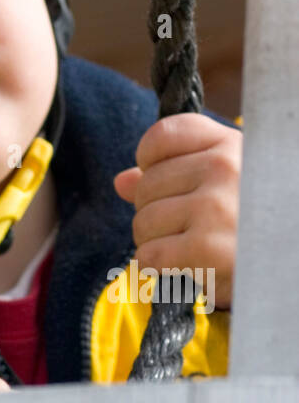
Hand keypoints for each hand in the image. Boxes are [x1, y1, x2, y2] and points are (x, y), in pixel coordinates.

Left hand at [113, 114, 241, 309]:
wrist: (285, 267)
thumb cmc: (253, 222)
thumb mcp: (225, 185)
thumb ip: (174, 173)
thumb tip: (121, 181)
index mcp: (231, 145)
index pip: (163, 135)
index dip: (149, 161)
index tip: (165, 183)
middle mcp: (224, 169)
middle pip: (146, 184)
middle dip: (153, 211)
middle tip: (184, 228)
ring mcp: (216, 208)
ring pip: (143, 221)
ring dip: (154, 242)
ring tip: (187, 249)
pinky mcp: (208, 249)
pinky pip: (150, 254)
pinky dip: (157, 267)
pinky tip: (184, 267)